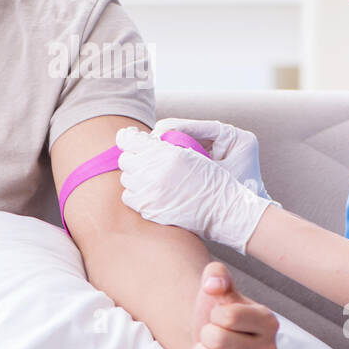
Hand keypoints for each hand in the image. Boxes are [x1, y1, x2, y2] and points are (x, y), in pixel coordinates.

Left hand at [116, 127, 274, 253]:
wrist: (223, 210)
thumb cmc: (211, 179)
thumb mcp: (190, 153)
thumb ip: (163, 146)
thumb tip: (139, 141)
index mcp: (165, 154)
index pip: (129, 140)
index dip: (127, 137)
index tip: (129, 137)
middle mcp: (154, 173)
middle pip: (125, 159)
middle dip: (134, 157)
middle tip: (146, 159)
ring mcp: (150, 193)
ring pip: (126, 178)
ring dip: (136, 175)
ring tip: (152, 177)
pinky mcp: (149, 210)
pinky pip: (129, 197)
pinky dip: (136, 193)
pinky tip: (151, 191)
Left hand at [188, 262, 278, 348]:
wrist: (209, 338)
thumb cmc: (216, 310)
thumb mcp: (217, 287)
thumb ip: (216, 274)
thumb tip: (213, 284)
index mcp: (268, 321)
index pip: (229, 316)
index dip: (214, 314)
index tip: (218, 317)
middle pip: (217, 340)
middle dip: (205, 334)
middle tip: (211, 335)